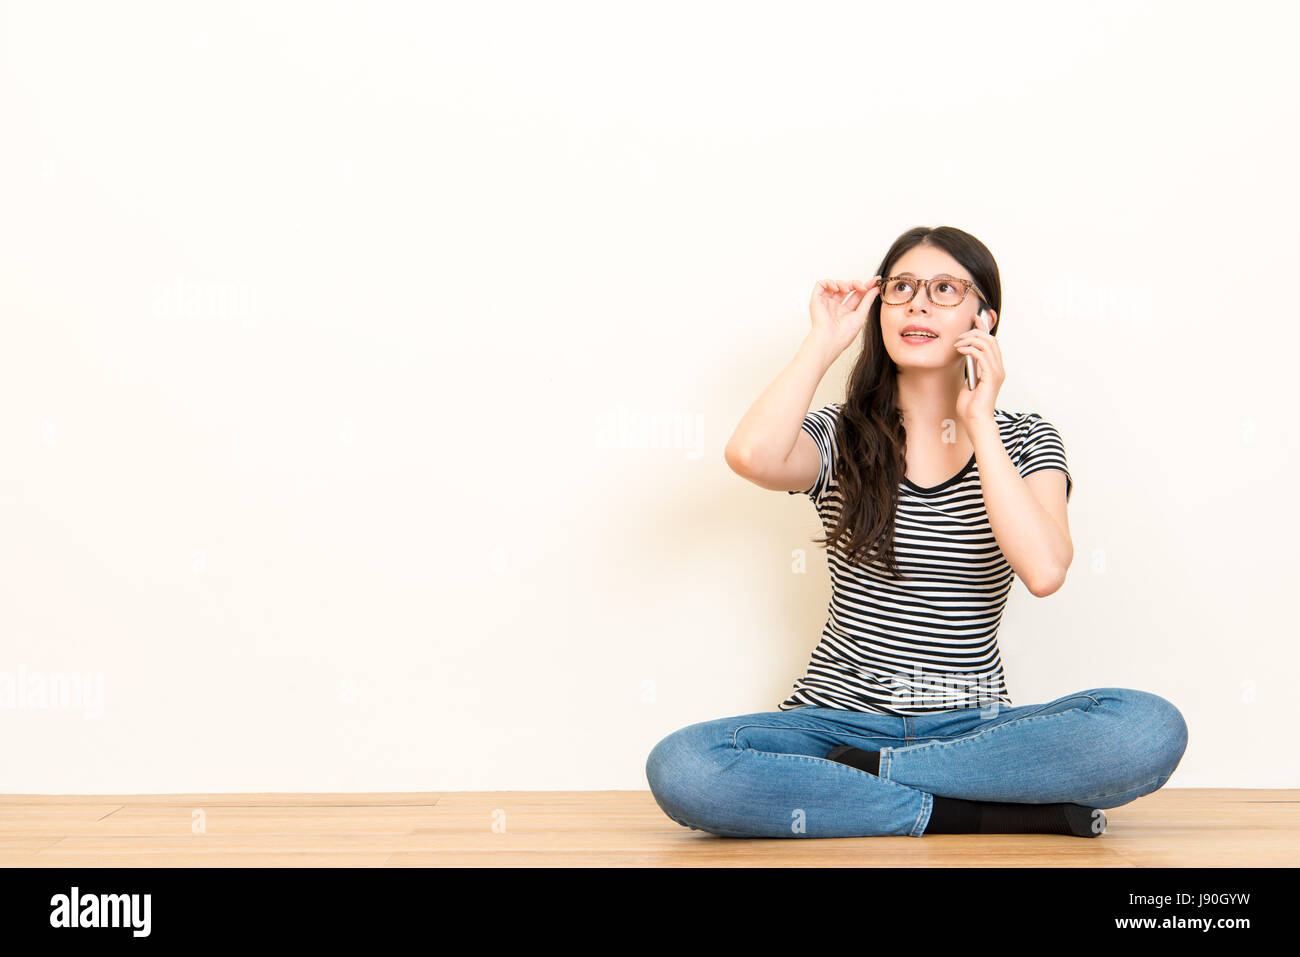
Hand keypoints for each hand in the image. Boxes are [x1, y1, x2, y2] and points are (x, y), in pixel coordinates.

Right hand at [808, 276, 880, 358]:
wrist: (830, 339)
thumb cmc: (844, 334)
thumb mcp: (861, 315)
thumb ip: (868, 300)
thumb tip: (876, 289)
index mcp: (846, 312)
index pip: (856, 295)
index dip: (865, 286)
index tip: (875, 281)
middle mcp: (835, 307)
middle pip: (846, 288)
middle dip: (855, 284)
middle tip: (862, 286)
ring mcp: (826, 303)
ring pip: (834, 285)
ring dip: (843, 283)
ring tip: (847, 289)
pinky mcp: (816, 300)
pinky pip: (821, 285)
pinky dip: (829, 282)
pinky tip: (836, 288)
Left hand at [954, 309, 1001, 426]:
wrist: (975, 420)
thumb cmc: (971, 407)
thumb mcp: (969, 383)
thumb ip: (971, 370)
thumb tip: (966, 357)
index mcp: (995, 369)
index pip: (992, 343)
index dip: (984, 329)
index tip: (975, 319)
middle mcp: (998, 369)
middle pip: (991, 340)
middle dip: (975, 332)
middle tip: (960, 336)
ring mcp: (996, 372)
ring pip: (987, 344)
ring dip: (971, 340)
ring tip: (958, 344)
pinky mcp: (991, 376)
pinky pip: (982, 354)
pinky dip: (970, 349)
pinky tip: (960, 350)